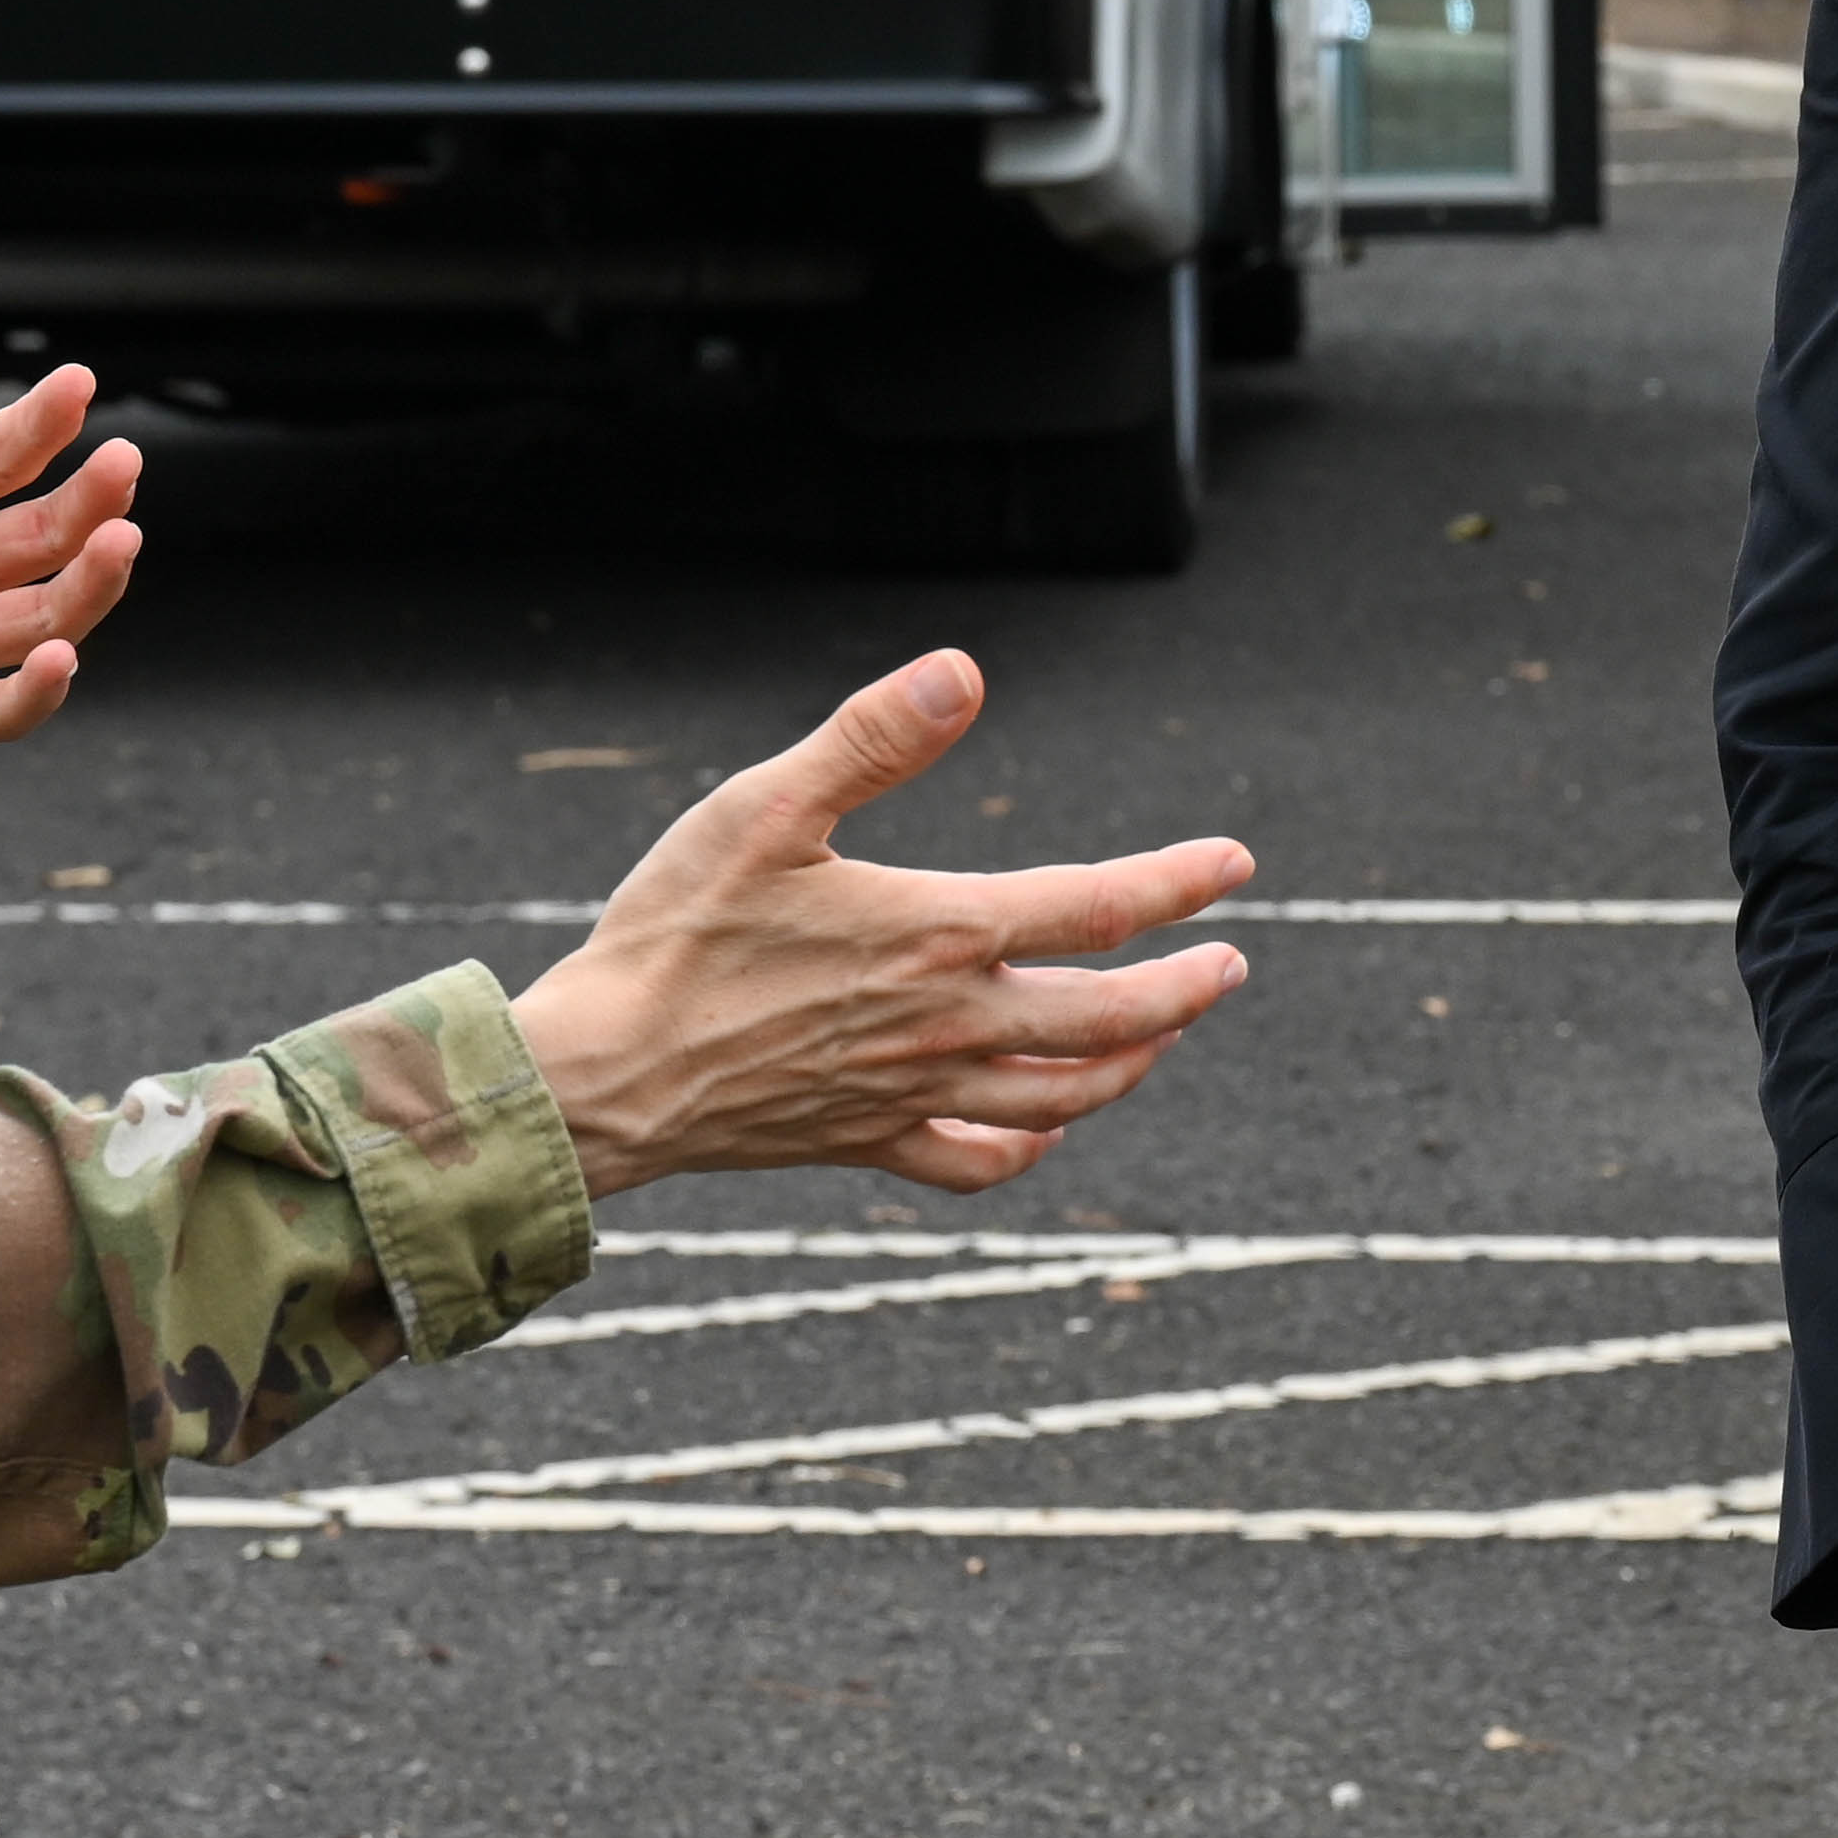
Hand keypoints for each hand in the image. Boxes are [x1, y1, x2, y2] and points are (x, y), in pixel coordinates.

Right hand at [510, 651, 1252, 1195]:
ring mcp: (912, 1094)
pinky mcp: (864, 1142)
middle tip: (1229, 965)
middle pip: (1110, 1019)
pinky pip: (973, 1164)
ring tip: (1161, 1034)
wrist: (603, 1076)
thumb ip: (873, 738)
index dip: (1179, 883)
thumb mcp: (766, 805)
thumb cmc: (675, 930)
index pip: (1098, 907)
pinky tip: (1039, 1131)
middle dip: (1186, 990)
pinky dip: (1024, 1149)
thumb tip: (965, 672)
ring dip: (1130, 1064)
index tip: (1235, 864)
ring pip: (1062, 1097)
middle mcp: (946, 1023)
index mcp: (938, 931)